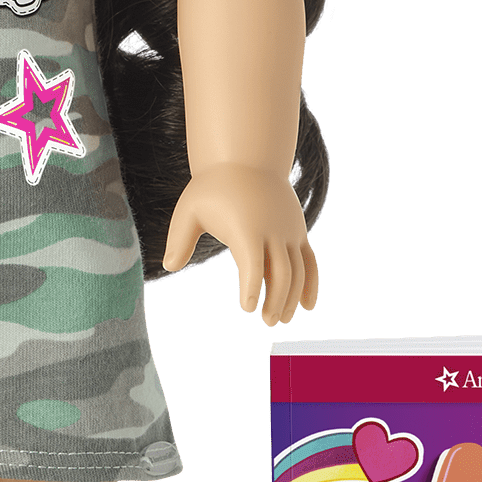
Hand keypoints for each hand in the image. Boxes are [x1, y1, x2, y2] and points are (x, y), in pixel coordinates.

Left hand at [162, 164, 318, 326]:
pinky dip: (312, 284)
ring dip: (293, 297)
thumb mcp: (190, 209)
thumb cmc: (214, 188)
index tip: (247, 308)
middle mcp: (273, 231)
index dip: (251, 286)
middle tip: (267, 321)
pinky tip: (308, 306)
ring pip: (299, 271)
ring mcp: (289, 232)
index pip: (253, 263)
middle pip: (282, 272)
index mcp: (247, 227)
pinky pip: (310, 262)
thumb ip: (179, 238)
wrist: (249, 160)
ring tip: (281, 319)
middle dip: (277, 300)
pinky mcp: (298, 232)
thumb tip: (169, 265)